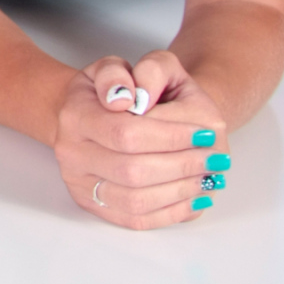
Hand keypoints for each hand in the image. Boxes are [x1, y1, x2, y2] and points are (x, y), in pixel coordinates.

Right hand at [53, 50, 230, 228]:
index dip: (171, 136)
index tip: (206, 131)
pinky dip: (172, 211)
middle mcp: (70, 152)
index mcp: (74, 115)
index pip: (127, 133)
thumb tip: (131, 99)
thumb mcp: (126, 64)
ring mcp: (79, 184)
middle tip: (214, 156)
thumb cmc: (120, 92)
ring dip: (180, 189)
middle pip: (132, 170)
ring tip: (207, 173)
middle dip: (181, 164)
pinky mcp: (94, 206)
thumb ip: (137, 70)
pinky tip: (195, 194)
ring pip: (136, 200)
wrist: (99, 115)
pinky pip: (137, 219)